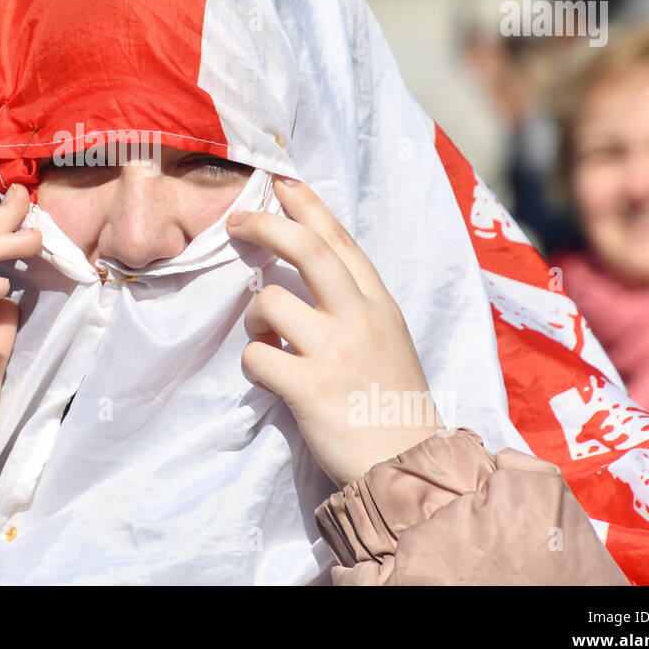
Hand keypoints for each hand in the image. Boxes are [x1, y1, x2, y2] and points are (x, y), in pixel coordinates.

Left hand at [226, 175, 443, 487]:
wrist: (410, 465)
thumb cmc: (392, 403)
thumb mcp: (388, 339)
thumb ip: (354, 304)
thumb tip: (304, 271)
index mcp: (380, 305)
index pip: (341, 242)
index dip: (308, 206)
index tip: (281, 183)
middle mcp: (361, 319)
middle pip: (308, 250)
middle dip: (266, 226)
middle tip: (237, 223)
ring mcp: (336, 352)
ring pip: (270, 302)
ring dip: (254, 317)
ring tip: (264, 339)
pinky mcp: (310, 388)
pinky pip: (257, 357)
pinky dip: (252, 362)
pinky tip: (268, 375)